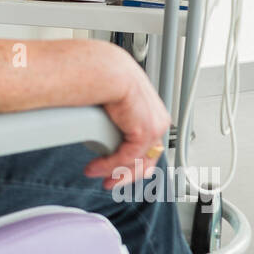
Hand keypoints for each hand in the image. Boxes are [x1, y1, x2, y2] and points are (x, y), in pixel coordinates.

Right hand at [84, 49, 171, 190]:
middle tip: (109, 182)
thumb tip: (101, 122)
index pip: (149, 146)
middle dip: (126, 175)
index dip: (133, 163)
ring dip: (115, 173)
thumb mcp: (115, 99)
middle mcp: (158, 119)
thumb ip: (116, 116)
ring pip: (138, 162)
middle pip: (148, 159)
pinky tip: (95, 167)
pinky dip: (109, 166)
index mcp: (153, 111)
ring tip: (97, 175)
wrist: (106, 71)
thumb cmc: (105, 77)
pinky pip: (126, 158)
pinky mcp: (145, 133)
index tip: (116, 171)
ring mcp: (155, 127)